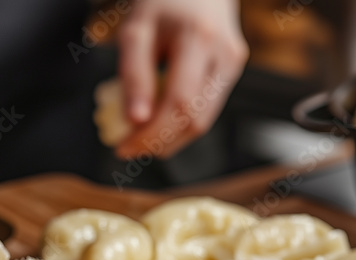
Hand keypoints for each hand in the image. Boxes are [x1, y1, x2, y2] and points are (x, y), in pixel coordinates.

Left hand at [115, 0, 248, 159]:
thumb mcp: (137, 29)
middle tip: (130, 149)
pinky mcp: (234, 70)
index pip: (179, 103)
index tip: (122, 148)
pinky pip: (207, 109)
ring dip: (171, 139)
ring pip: (204, 122)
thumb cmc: (162, 2)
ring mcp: (233, 64)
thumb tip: (135, 121)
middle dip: (160, 143)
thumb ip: (134, 73)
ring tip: (141, 140)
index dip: (151, 134)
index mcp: (198, 38)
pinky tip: (159, 123)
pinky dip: (181, 124)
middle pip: (195, 120)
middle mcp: (224, 54)